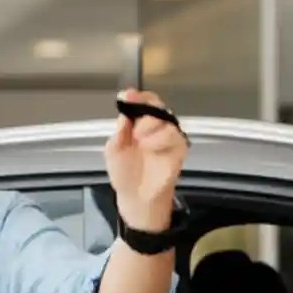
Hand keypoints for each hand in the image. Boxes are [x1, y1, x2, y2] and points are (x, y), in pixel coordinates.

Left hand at [104, 89, 188, 229]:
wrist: (136, 197)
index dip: (136, 97)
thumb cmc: (124, 172)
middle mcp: (154, 126)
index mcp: (137, 123)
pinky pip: (175, 135)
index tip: (128, 95)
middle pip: (156, 105)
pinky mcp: (179, 148)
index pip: (141, 102)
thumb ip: (119, 131)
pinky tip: (151, 147)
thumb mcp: (113, 151)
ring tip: (140, 141)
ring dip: (151, 127)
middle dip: (145, 109)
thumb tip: (123, 111)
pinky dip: (162, 138)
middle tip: (135, 127)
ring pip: (166, 119)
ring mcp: (167, 136)